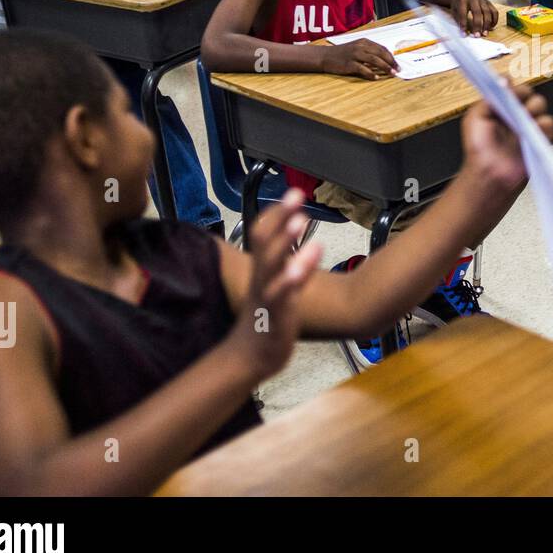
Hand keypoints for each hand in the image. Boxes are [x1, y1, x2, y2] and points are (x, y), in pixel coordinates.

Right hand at [227, 189, 319, 379]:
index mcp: (260, 271)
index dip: (275, 214)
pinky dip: (292, 278)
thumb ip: (278, 264)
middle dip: (281, 216)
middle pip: (265, 242)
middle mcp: (261, 278)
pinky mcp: (276, 315)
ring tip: (303, 220)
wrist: (247, 359)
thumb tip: (285, 242)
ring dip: (286, 241)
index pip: (261, 235)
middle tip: (297, 193)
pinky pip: (282, 295)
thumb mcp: (270, 286)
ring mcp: (267, 296)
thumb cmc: (264, 319)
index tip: (291, 193)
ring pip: (271, 265)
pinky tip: (305, 265)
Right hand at [322, 39, 398, 79]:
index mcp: (364, 42)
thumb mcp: (356, 48)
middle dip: (391, 62)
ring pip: (374, 60)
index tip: (397, 64)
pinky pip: (362, 68)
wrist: (325, 56)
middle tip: (398, 69)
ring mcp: (354, 54)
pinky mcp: (349, 63)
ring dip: (385, 67)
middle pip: (380, 53)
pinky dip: (371, 73)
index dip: (391, 57)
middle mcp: (360, 46)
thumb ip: (369, 52)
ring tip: (392, 73)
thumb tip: (384, 60)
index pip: (382, 48)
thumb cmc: (342, 53)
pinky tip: (376, 77)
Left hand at [451, 0, 497, 36]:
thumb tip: (465, 33)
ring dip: (487, 24)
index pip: (463, 13)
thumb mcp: (454, 10)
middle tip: (477, 35)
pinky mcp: (488, 1)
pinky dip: (494, 20)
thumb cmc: (457, 2)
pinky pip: (494, 11)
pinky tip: (491, 27)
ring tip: (485, 33)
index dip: (463, 24)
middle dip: (478, 25)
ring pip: (487, 11)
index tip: (464, 34)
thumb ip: (459, 20)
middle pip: (477, 12)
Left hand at [459, 85, 552, 193]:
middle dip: (524, 96)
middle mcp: (514, 114)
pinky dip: (543, 124)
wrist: (490, 174)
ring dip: (534, 109)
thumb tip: (503, 81)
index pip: (511, 87)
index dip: (512, 86)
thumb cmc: (479, 150)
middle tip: (516, 106)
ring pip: (540, 105)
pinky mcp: (540, 137)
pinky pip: (549, 122)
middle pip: (528, 93)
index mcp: (499, 107)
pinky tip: (533, 130)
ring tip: (524, 120)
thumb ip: (489, 98)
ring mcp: (528, 125)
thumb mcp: (475, 118)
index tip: (508, 89)